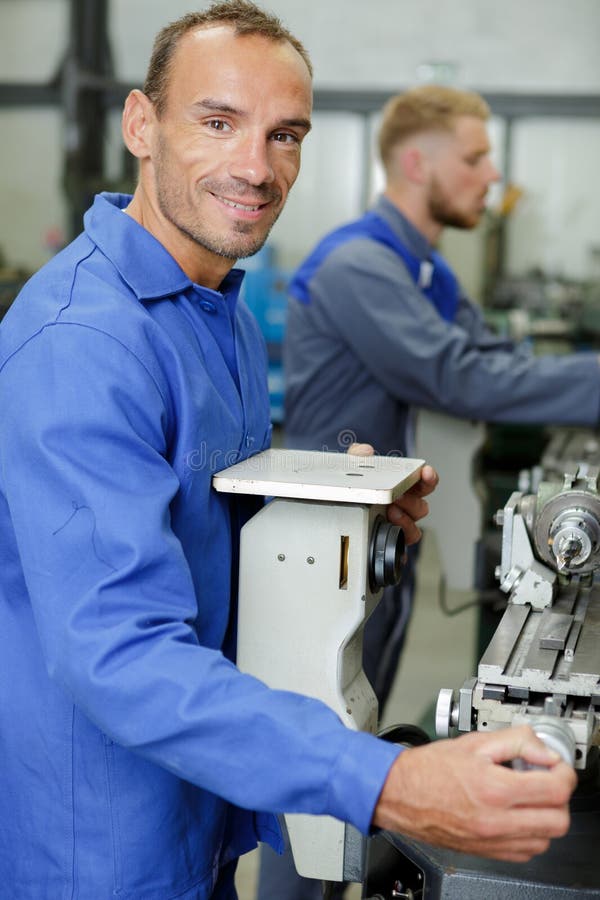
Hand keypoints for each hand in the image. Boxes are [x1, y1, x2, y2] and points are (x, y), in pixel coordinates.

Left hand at [346, 444, 437, 545]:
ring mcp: (399, 527)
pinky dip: (397, 543)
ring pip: (414, 528)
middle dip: (412, 501)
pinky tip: (388, 536)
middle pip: (421, 507)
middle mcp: (405, 509)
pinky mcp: (390, 543)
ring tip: (391, 512)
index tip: (426, 472)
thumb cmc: (356, 490)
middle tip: (399, 495)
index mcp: (403, 489)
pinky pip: (400, 546)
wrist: (341, 512)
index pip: (424, 484)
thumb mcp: (353, 467)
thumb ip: (358, 456)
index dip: (428, 478)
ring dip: (406, 520)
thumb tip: (365, 451)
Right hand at [373, 726, 575, 862]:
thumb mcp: (474, 742)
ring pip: (546, 839)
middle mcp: (495, 820)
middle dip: (559, 797)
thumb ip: (515, 741)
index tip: (556, 765)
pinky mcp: (487, 852)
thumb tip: (544, 751)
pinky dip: (531, 835)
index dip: (563, 773)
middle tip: (545, 779)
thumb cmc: (428, 769)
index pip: (555, 789)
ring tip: (529, 796)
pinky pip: (526, 852)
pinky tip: (516, 814)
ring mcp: (492, 840)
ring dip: (546, 817)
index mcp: (494, 789)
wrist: (399, 793)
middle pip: (558, 819)